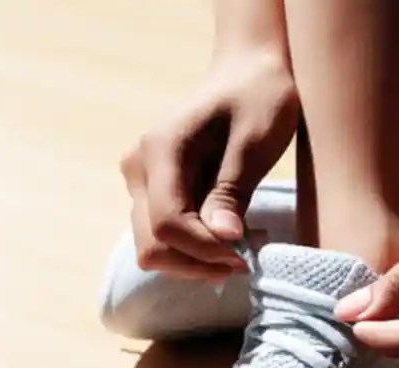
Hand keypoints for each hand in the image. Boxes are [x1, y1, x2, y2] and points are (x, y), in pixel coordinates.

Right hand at [120, 53, 298, 279]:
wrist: (247, 74)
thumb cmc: (258, 99)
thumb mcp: (256, 141)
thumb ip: (232, 190)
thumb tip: (221, 238)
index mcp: (161, 150)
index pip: (167, 223)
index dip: (204, 250)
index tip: (244, 255)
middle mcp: (139, 169)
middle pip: (151, 244)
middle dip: (196, 262)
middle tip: (243, 260)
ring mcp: (140, 182)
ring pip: (153, 248)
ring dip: (195, 261)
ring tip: (239, 249)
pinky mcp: (152, 193)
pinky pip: (164, 237)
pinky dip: (193, 249)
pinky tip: (227, 238)